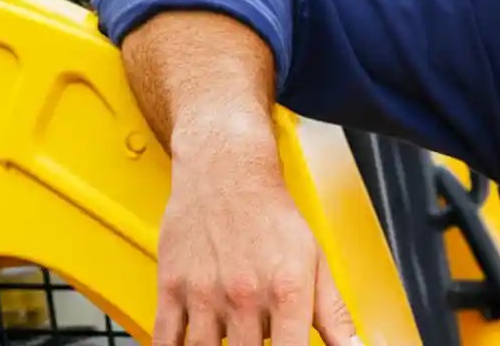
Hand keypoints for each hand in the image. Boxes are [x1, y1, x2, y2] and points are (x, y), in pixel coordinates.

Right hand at [152, 139, 357, 345]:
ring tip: (229, 340)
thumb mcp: (315, 260)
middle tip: (253, 342)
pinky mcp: (172, 288)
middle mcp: (244, 295)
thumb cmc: (270, 214)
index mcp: (286, 291)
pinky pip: (165, 339)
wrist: (226, 171)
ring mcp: (205, 294)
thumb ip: (334, 314)